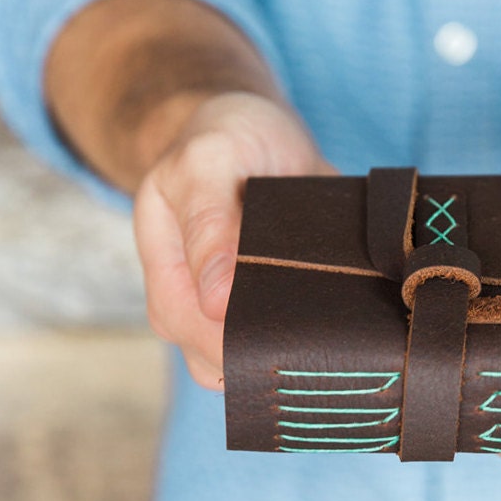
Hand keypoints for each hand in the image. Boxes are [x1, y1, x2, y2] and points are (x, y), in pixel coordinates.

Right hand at [133, 92, 335, 388]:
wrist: (251, 134)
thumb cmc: (225, 141)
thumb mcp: (210, 162)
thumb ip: (209, 225)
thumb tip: (215, 303)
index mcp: (165, 269)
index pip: (196, 329)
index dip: (239, 339)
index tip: (290, 327)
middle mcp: (190, 304)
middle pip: (223, 360)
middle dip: (270, 352)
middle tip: (324, 333)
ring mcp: (226, 315)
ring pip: (251, 366)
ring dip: (291, 354)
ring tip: (332, 328)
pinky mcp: (265, 313)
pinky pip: (281, 350)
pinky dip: (309, 343)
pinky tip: (335, 330)